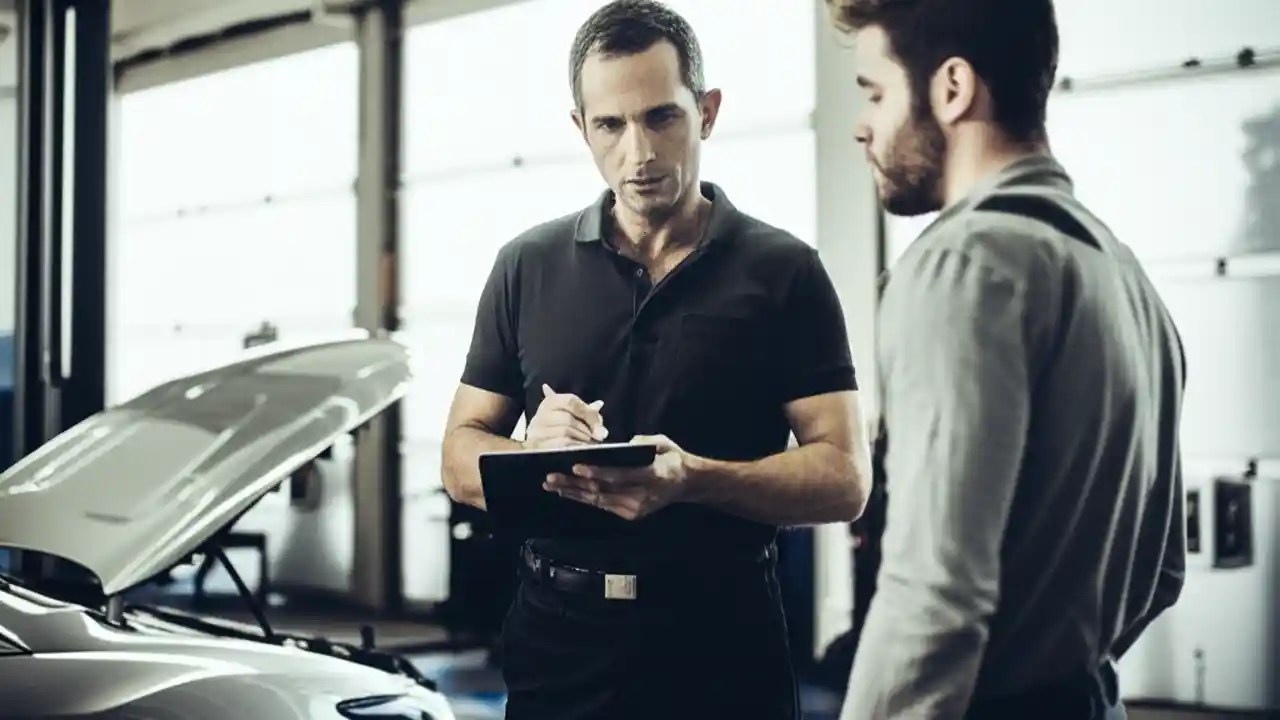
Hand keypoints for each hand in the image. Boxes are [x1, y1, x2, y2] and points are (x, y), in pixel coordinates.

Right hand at [523, 384, 607, 449]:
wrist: (538, 450)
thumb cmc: (561, 429)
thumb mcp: (575, 417)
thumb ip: (588, 412)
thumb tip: (599, 405)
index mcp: (550, 402)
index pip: (571, 401)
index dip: (588, 413)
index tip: (599, 426)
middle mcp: (540, 415)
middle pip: (569, 419)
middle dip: (586, 430)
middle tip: (595, 438)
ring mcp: (536, 431)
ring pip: (565, 432)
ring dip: (581, 440)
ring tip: (587, 444)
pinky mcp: (536, 446)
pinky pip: (560, 445)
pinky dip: (574, 448)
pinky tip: (579, 450)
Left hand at [544, 434, 690, 520]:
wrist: (687, 483)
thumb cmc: (672, 458)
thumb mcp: (663, 443)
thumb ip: (644, 442)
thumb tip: (622, 445)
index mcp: (652, 476)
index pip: (620, 476)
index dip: (597, 473)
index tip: (576, 467)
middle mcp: (642, 497)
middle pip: (603, 491)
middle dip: (574, 484)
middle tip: (550, 477)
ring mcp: (636, 509)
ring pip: (599, 501)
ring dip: (573, 493)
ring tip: (551, 485)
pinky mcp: (630, 515)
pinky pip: (603, 505)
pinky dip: (584, 498)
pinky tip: (568, 492)